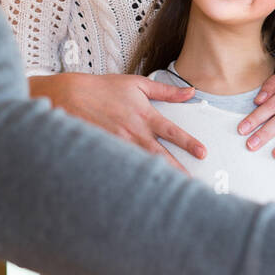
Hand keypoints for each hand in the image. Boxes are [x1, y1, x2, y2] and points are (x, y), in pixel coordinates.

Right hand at [28, 71, 206, 173]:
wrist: (72, 95)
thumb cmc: (104, 88)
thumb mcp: (138, 83)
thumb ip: (166, 90)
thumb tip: (190, 91)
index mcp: (145, 115)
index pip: (171, 132)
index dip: (188, 143)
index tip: (202, 153)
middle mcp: (134, 131)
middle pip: (160, 154)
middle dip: (177, 170)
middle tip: (192, 183)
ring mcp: (119, 143)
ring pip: (142, 163)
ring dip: (156, 176)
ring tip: (170, 190)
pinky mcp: (107, 150)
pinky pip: (123, 165)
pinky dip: (132, 177)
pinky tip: (141, 189)